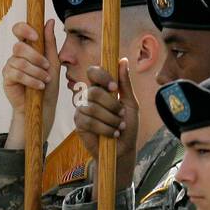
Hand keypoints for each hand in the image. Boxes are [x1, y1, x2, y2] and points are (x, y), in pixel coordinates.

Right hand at [3, 20, 60, 131]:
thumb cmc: (49, 83)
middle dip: (35, 57)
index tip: (36, 36)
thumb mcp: (53, 61)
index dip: (24, 29)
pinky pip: (16, 74)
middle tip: (47, 67)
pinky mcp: (7, 78)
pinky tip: (39, 86)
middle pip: (19, 46)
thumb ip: (50, 42)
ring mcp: (10, 65)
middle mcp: (17, 54)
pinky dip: (31, 80)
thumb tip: (49, 21)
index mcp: (28, 47)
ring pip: (19, 62)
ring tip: (45, 80)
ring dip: (36, 71)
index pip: (19, 29)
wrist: (44, 106)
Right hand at [74, 59, 137, 184]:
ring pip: (92, 108)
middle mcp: (89, 96)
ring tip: (119, 127)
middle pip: (94, 92)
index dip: (102, 77)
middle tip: (121, 114)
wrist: (123, 149)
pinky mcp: (79, 123)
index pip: (93, 72)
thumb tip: (123, 60)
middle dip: (111, 105)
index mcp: (102, 88)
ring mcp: (82, 109)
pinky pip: (88, 122)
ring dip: (110, 119)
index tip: (114, 88)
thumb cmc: (128, 125)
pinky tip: (113, 134)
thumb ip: (125, 84)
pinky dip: (105, 129)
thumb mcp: (131, 104)